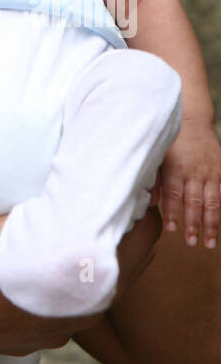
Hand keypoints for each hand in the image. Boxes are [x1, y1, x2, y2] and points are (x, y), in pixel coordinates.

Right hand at [0, 208, 161, 354]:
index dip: (139, 211)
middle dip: (120, 237)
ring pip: (95, 292)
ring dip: (92, 266)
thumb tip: (81, 184)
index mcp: (91, 271)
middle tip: (105, 208)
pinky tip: (42, 271)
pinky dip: (64, 290)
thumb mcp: (21, 217)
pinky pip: (66, 310)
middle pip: (127, 267)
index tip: (128, 193)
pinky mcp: (42, 339)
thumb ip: (59, 206)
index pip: (144, 236)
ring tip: (71, 237)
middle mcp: (87, 306)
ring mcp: (65, 327)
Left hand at [157, 120, 220, 247]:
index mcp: (175, 167)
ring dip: (211, 224)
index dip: (172, 212)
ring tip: (210, 243)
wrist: (192, 120)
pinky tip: (220, 223)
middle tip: (191, 243)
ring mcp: (210, 171)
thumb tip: (149, 204)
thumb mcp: (158, 156)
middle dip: (193, 225)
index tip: (172, 230)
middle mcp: (194, 171)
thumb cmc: (171, 141)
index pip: (173, 194)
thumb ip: (154, 180)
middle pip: (193, 202)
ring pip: (212, 202)